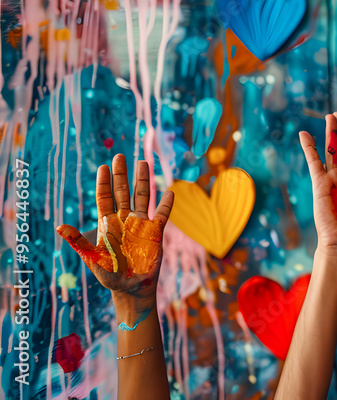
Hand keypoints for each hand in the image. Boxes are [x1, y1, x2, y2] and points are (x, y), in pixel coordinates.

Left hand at [57, 155, 172, 308]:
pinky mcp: (156, 233)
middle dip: (121, 174)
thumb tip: (59, 227)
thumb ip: (78, 241)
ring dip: (143, 181)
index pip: (105, 198)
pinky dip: (166, 204)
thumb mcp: (92, 258)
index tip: (103, 167)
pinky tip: (169, 192)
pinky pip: (162, 215)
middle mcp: (124, 219)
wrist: (131, 288)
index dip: (104, 183)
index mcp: (107, 224)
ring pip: (142, 197)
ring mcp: (141, 224)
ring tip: (143, 163)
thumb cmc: (109, 274)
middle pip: (123, 192)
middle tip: (120, 156)